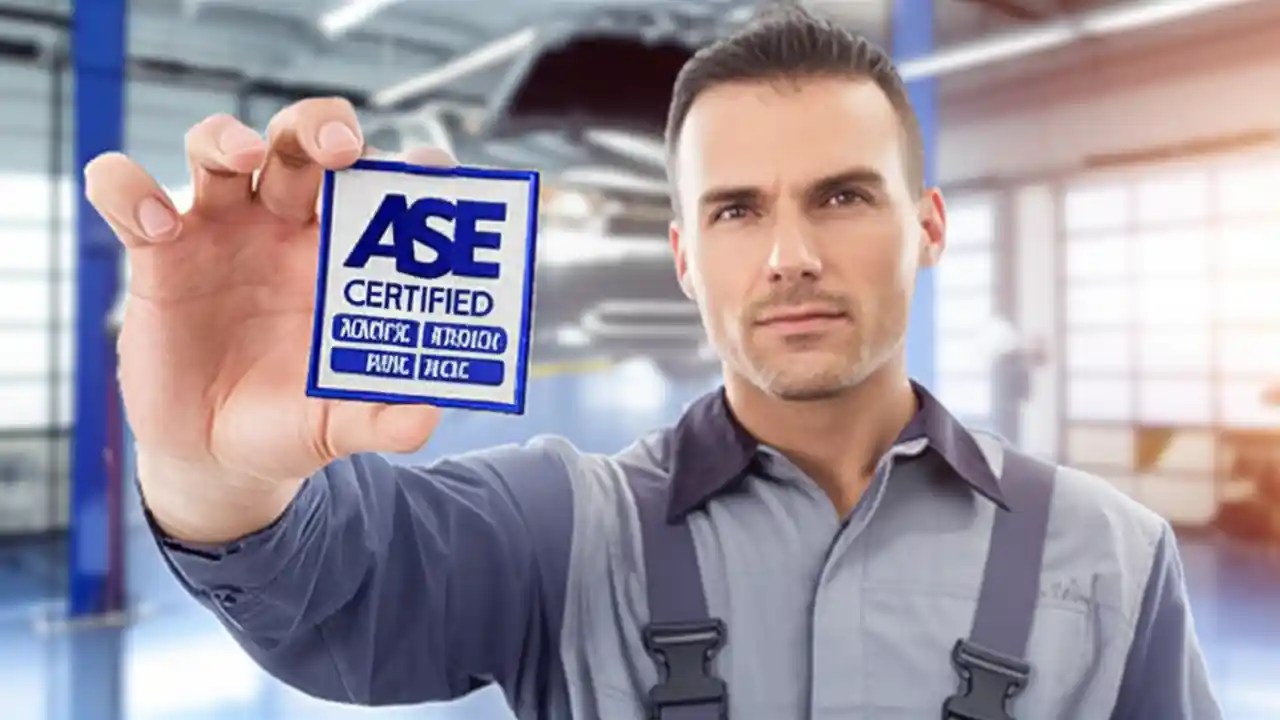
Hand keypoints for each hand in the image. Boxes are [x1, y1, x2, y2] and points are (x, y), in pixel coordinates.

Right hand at [85, 98, 452, 494]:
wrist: (218, 456)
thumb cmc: (290, 423)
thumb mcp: (339, 425)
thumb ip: (382, 419)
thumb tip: (426, 420)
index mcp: (339, 255)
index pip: (378, 186)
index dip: (403, 167)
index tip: (429, 168)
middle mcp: (282, 228)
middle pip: (300, 144)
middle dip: (321, 126)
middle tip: (341, 146)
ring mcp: (219, 233)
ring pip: (218, 146)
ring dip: (229, 135)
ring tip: (245, 154)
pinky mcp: (157, 255)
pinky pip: (127, 197)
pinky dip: (130, 191)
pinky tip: (158, 226)